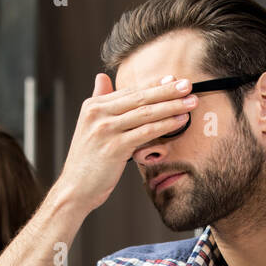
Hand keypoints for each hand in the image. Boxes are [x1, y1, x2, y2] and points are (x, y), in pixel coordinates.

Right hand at [57, 73, 196, 211]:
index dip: (154, 84)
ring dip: (172, 106)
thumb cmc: (87, 161)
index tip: (174, 79)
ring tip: (191, 102)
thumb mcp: (89, 126)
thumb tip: (102, 77)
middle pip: (140, 98)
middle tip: (189, 85)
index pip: (130, 91)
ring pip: (146, 113)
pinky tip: (179, 121)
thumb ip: (98, 100)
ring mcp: (106, 130)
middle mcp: (98, 114)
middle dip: (167, 90)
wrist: (75, 188)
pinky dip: (165, 125)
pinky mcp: (115, 147)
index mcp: (93, 106)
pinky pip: (146, 132)